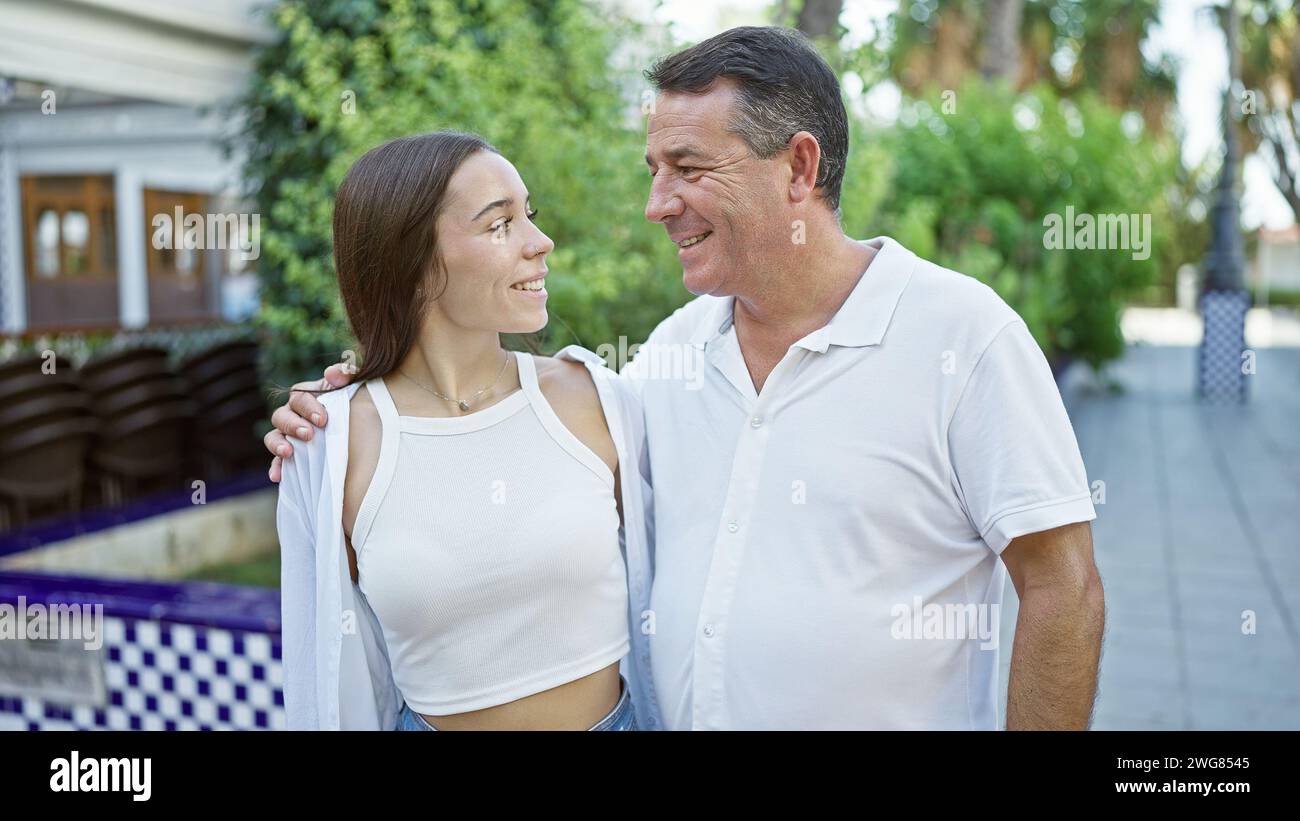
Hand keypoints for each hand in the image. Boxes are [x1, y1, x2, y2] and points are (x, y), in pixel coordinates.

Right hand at [265, 362, 356, 481]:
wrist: (364, 428)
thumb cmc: (356, 403)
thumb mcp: (354, 386)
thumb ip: (346, 373)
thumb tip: (332, 374)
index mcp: (306, 397)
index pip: (299, 397)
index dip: (308, 407)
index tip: (323, 420)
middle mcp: (293, 415)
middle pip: (281, 416)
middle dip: (293, 425)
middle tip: (309, 434)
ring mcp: (289, 437)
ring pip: (274, 437)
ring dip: (278, 445)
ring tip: (288, 453)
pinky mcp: (291, 457)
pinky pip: (277, 462)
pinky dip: (276, 468)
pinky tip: (278, 476)